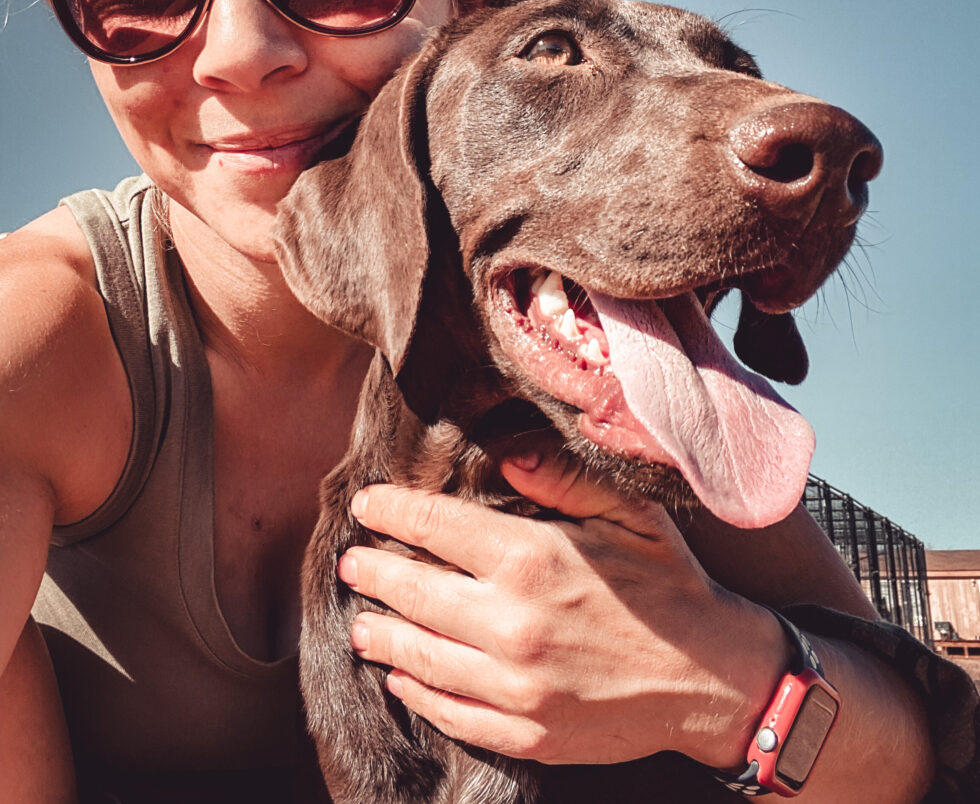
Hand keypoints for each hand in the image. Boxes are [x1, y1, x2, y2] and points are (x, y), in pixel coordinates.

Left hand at [336, 452, 788, 766]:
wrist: (713, 678)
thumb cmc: (668, 585)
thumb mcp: (628, 513)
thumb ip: (562, 478)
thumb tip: (504, 456)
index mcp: (532, 560)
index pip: (434, 527)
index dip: (391, 511)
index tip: (367, 505)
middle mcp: (512, 624)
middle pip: (412, 592)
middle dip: (372, 572)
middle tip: (352, 562)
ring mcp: (515, 686)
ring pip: (419, 656)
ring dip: (381, 634)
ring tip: (360, 622)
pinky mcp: (526, 733)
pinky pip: (452, 711)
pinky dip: (417, 691)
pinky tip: (401, 676)